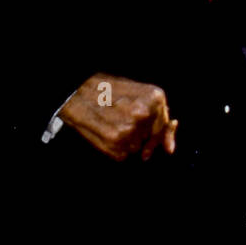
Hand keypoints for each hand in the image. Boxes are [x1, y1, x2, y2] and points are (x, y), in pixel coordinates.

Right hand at [59, 72, 177, 161]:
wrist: (76, 93)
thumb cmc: (105, 89)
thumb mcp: (137, 93)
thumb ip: (158, 119)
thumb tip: (170, 148)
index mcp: (153, 98)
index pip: (163, 127)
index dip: (158, 135)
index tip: (154, 140)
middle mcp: (143, 114)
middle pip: (148, 138)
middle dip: (137, 133)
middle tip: (120, 118)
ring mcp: (128, 131)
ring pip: (135, 148)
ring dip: (125, 140)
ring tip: (110, 121)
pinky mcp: (115, 145)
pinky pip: (122, 154)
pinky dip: (115, 147)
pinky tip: (105, 130)